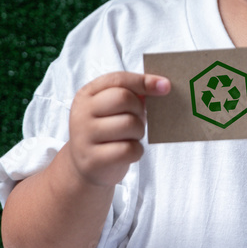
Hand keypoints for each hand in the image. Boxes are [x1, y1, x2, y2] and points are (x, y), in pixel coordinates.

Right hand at [67, 71, 169, 187]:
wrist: (86, 167)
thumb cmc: (107, 132)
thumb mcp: (113, 110)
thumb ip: (132, 95)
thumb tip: (162, 86)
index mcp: (86, 95)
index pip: (118, 80)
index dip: (143, 81)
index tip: (165, 86)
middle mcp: (81, 113)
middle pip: (123, 98)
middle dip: (139, 110)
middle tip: (138, 120)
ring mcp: (84, 137)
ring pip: (129, 124)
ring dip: (139, 131)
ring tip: (131, 136)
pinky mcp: (93, 160)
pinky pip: (128, 149)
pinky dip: (136, 151)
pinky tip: (129, 151)